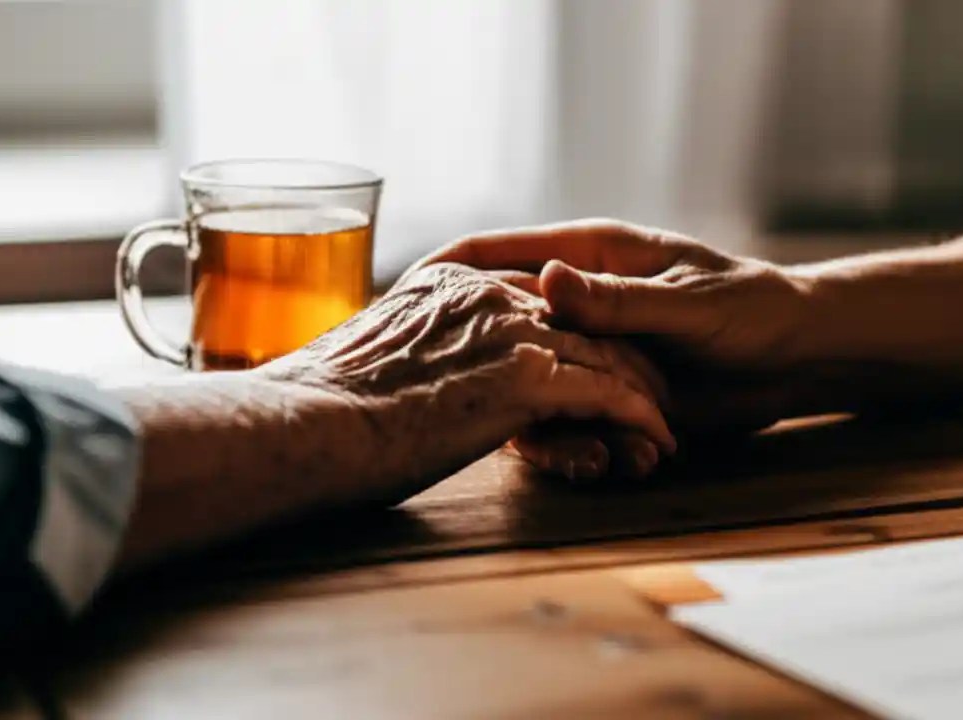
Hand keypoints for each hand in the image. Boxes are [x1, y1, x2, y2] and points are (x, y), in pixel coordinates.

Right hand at [119, 262, 674, 563]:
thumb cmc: (317, 402)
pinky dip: (636, 416)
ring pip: (600, 355)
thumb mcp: (379, 350)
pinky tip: (655, 438)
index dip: (567, 317)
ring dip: (639, 394)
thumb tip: (426, 349)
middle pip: (578, 318)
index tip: (593, 347)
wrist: (302, 425)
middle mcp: (487, 292)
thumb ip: (422, 339)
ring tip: (660, 430)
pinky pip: (603, 392)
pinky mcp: (524, 376)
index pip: (532, 287)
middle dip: (620, 358)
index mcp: (451, 280)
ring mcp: (509, 329)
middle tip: (650, 395)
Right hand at [414, 219, 813, 433]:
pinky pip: (566, 422)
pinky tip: (613, 464)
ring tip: (595, 460)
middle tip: (487, 414)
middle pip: (499, 330)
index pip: (497, 251)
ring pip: (528, 389)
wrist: (799, 358)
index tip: (400, 298)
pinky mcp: (604, 394)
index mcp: (591, 257)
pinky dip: (582, 447)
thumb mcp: (688, 306)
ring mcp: (587, 352)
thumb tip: (542, 279)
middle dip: (488, 375)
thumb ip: (617, 300)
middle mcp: (578, 305)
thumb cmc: (756, 311)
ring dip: (552, 430)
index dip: (446, 271)